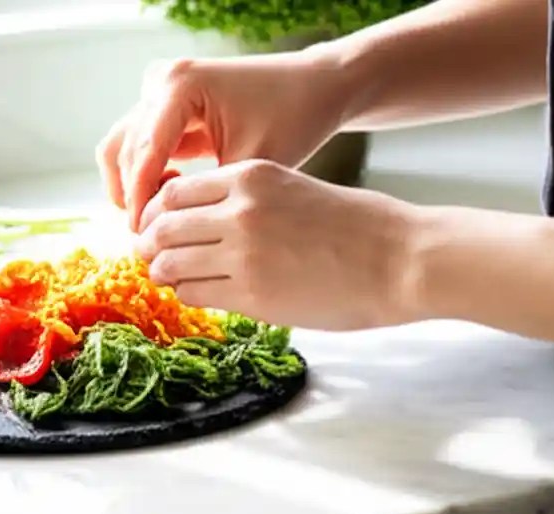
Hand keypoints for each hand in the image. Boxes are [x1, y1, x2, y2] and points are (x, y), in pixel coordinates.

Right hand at [96, 47, 352, 231]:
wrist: (313, 87)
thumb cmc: (292, 119)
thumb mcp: (250, 164)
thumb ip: (207, 198)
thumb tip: (170, 241)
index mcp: (180, 85)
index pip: (145, 152)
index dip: (140, 200)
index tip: (143, 239)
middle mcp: (161, 81)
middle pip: (124, 150)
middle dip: (133, 197)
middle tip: (150, 240)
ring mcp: (159, 90)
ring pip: (122, 149)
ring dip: (132, 187)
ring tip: (161, 219)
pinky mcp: (163, 106)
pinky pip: (138, 146)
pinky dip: (145, 176)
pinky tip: (171, 200)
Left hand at [135, 160, 423, 331]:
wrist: (403, 258)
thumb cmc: (358, 226)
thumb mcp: (292, 189)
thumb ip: (244, 201)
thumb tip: (198, 225)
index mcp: (249, 177)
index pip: (171, 193)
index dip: (155, 215)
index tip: (157, 229)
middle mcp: (238, 211)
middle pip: (160, 229)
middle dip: (149, 246)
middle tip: (151, 258)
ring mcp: (242, 255)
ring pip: (169, 265)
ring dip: (164, 274)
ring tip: (172, 279)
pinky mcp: (252, 296)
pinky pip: (194, 294)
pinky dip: (188, 295)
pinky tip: (201, 293)